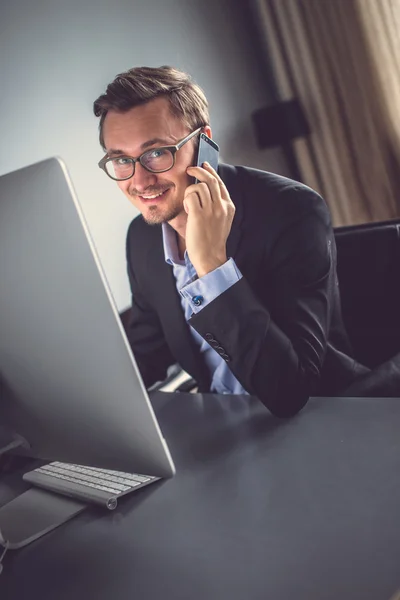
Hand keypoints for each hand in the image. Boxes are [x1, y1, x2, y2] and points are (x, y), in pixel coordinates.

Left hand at [184, 162, 235, 277]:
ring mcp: (211, 210)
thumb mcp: (222, 220)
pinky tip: (188, 209)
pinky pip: (190, 196)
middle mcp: (221, 206)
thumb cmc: (212, 240)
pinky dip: (186, 199)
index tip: (204, 165)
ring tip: (189, 204)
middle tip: (190, 169)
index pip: (220, 183)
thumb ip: (218, 206)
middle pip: (210, 179)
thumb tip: (206, 189)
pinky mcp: (199, 215)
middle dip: (199, 170)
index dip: (211, 171)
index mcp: (228, 207)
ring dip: (190, 191)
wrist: (210, 256)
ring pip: (199, 186)